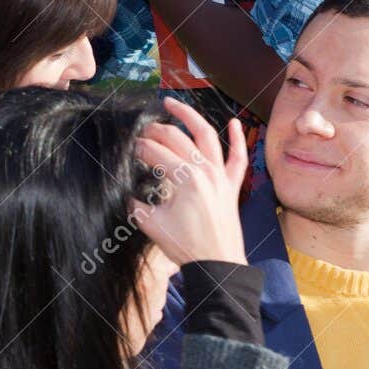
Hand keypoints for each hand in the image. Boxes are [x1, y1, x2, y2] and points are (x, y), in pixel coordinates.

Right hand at [132, 97, 247, 265]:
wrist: (218, 264)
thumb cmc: (188, 247)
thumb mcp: (153, 225)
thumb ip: (138, 206)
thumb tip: (130, 196)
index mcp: (185, 178)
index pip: (157, 153)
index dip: (140, 148)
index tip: (131, 149)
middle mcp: (205, 171)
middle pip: (177, 139)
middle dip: (156, 131)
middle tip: (143, 130)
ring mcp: (220, 176)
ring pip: (206, 136)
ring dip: (189, 116)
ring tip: (172, 104)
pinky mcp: (231, 186)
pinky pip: (238, 157)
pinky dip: (237, 138)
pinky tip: (234, 122)